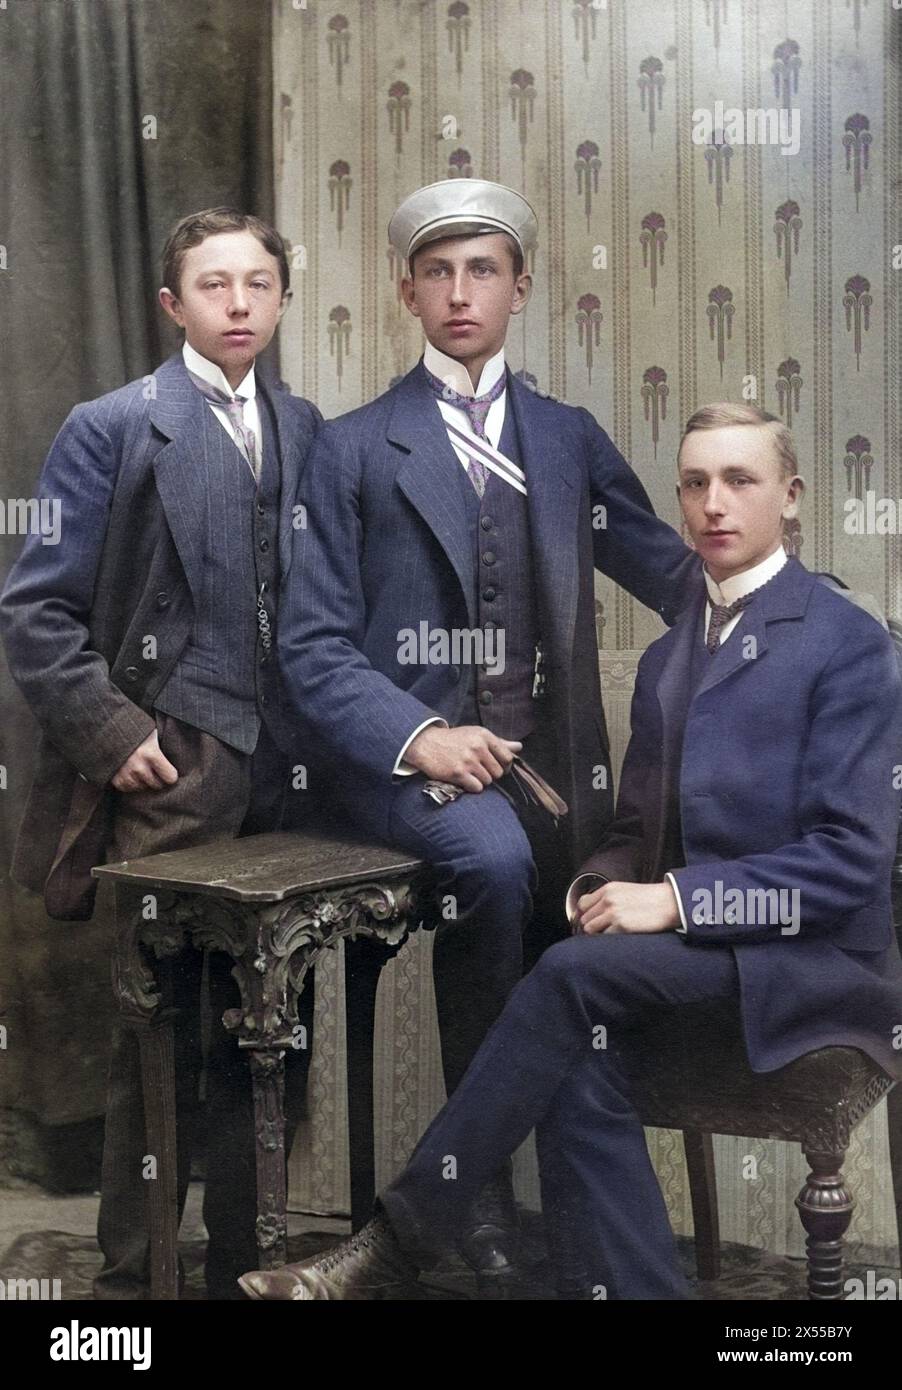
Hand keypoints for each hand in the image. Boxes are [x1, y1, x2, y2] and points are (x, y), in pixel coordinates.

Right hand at [111, 730, 178, 792]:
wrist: (110, 729)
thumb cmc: (137, 730)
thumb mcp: (154, 733)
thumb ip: (165, 747)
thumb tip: (181, 759)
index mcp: (151, 754)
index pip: (170, 778)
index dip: (171, 774)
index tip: (169, 770)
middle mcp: (139, 767)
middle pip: (157, 785)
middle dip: (158, 778)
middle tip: (155, 769)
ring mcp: (125, 774)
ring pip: (143, 788)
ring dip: (144, 781)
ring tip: (141, 769)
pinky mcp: (115, 779)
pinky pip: (128, 789)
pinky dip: (131, 783)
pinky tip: (131, 773)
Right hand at [404, 725, 521, 793]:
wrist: (427, 744)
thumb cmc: (454, 740)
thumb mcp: (476, 735)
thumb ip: (499, 743)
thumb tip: (519, 747)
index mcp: (484, 736)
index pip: (507, 757)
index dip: (504, 766)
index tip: (496, 766)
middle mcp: (477, 747)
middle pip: (498, 772)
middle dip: (490, 774)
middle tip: (478, 770)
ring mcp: (468, 760)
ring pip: (488, 781)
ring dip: (480, 781)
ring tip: (469, 773)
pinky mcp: (458, 773)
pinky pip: (477, 788)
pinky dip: (472, 787)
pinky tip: (464, 779)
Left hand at [576, 881, 678, 934]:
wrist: (669, 903)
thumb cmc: (649, 898)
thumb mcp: (625, 890)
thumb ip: (608, 898)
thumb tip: (593, 912)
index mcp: (608, 889)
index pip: (582, 904)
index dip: (584, 914)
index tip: (589, 921)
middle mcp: (608, 900)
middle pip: (584, 918)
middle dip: (590, 926)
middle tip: (600, 931)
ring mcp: (614, 913)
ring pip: (590, 929)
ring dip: (597, 934)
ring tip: (610, 934)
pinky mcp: (621, 926)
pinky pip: (604, 937)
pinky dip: (609, 939)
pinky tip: (619, 936)